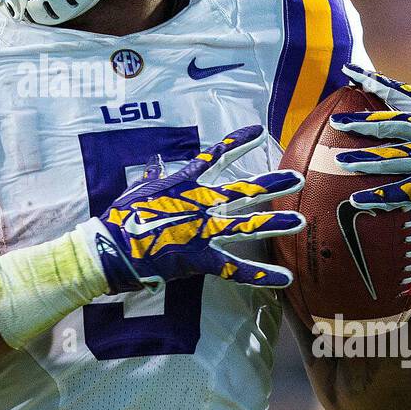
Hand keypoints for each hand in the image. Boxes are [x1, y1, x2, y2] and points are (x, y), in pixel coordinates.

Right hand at [77, 125, 304, 292]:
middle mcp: (199, 204)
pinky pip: (235, 268)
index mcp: (183, 184)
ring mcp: (202, 231)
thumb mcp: (135, 191)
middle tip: (297, 178)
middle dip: (272, 184)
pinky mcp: (200, 258)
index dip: (237, 142)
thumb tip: (152, 168)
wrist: (109, 249)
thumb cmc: (119, 218)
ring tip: (300, 221)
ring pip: (247, 225)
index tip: (258, 131)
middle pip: (243, 190)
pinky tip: (284, 278)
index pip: (215, 156)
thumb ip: (151, 180)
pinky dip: (260, 275)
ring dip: (275, 222)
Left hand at [329, 64, 410, 228]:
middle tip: (336, 122)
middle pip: (391, 124)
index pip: (399, 92)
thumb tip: (371, 110)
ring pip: (393, 157)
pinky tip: (356, 200)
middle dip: (361, 122)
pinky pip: (402, 190)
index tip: (349, 70)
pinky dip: (378, 196)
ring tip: (340, 161)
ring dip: (365, 160)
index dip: (373, 80)